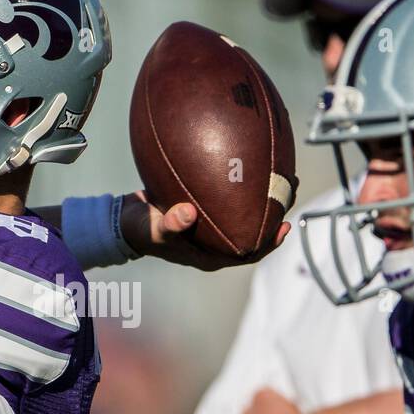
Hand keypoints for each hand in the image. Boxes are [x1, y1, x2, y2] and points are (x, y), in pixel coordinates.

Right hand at [118, 188, 292, 271]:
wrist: (122, 219)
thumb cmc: (139, 229)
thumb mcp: (153, 228)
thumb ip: (170, 224)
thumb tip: (188, 214)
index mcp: (210, 255)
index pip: (248, 253)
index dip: (269, 243)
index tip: (284, 225)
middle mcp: (216, 242)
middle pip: (254, 231)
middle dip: (273, 213)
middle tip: (291, 190)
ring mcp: (211, 226)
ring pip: (244, 213)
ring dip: (263, 197)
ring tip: (280, 173)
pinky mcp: (204, 208)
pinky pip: (228, 197)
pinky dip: (240, 182)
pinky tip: (248, 158)